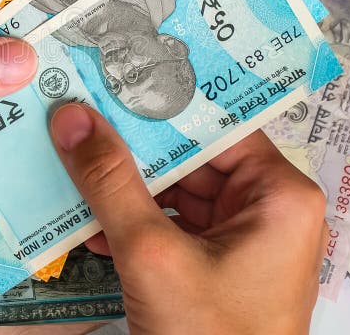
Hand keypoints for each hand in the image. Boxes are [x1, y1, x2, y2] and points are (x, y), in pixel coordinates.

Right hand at [50, 104, 325, 334]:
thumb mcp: (152, 254)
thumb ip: (110, 183)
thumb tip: (72, 118)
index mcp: (278, 195)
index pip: (215, 125)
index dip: (161, 102)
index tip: (111, 79)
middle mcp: (265, 211)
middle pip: (190, 158)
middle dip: (131, 149)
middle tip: (78, 118)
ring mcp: (238, 242)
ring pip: (172, 193)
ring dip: (122, 191)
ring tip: (71, 165)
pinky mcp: (213, 269)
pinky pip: (168, 228)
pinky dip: (130, 227)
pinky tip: (88, 227)